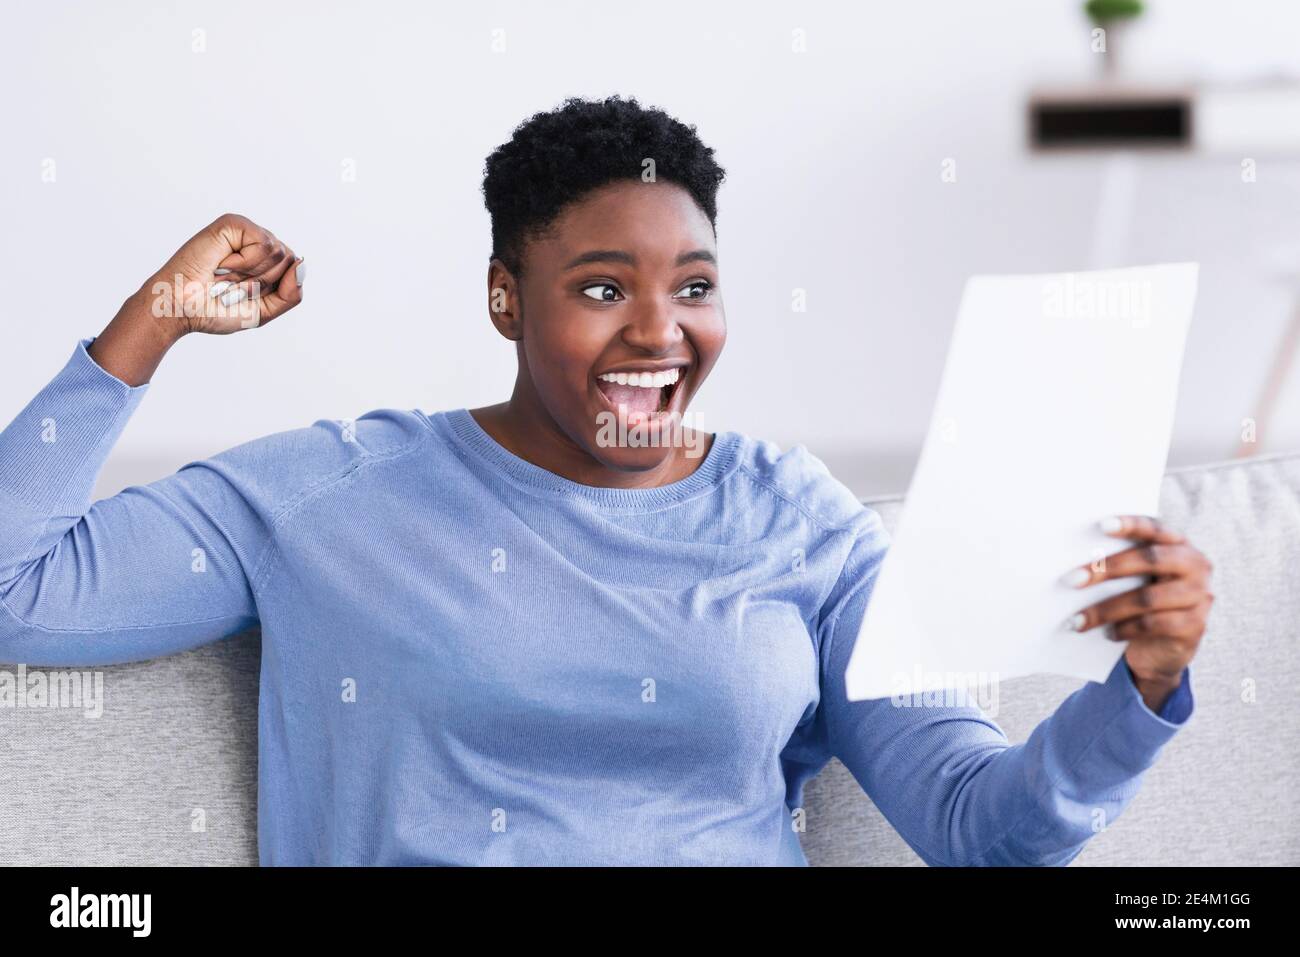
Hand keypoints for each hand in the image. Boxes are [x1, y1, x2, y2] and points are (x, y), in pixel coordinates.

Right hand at [146, 212, 304, 335]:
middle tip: (232, 285)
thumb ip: (291, 294)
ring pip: (279, 252)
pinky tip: (223, 263)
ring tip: (226, 274)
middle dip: (263, 282)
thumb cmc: (215, 309)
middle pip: (289, 261)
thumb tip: (301, 263)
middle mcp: (258, 244)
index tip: (244, 295)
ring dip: (252, 274)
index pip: (295, 271)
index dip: (273, 290)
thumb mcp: (265, 311)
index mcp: (267, 263)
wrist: (182, 308)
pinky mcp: (232, 224)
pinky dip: (245, 262)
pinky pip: (263, 242)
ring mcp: (246, 233)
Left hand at [1060, 515, 1213, 712]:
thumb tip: (1076, 565)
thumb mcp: (1133, 580)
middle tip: (1071, 580)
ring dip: (1105, 610)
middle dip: (1106, 569)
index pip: (1154, 528)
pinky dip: (1125, 629)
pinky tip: (1107, 633)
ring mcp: (1200, 595)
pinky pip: (1154, 624)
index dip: (1130, 524)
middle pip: (1149, 559)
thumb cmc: (1139, 601)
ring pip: (1147, 598)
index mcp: (1178, 544)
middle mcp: (1195, 565)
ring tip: (1076, 620)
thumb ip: (1118, 564)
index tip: (1101, 525)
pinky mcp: (1196, 625)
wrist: (1162, 648)